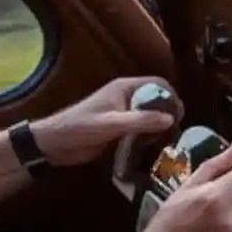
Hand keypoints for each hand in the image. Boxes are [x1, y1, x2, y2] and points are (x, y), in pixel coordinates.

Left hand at [31, 77, 182, 166]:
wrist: (53, 144)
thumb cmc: (79, 127)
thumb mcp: (110, 124)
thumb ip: (140, 121)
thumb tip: (170, 119)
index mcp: (125, 88)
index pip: (158, 84)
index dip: (171, 97)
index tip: (178, 115)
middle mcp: (127, 97)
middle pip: (156, 100)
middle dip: (167, 114)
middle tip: (174, 131)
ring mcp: (123, 113)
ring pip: (150, 116)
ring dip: (158, 127)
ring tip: (164, 141)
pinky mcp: (119, 128)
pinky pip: (141, 129)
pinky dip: (148, 136)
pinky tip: (151, 147)